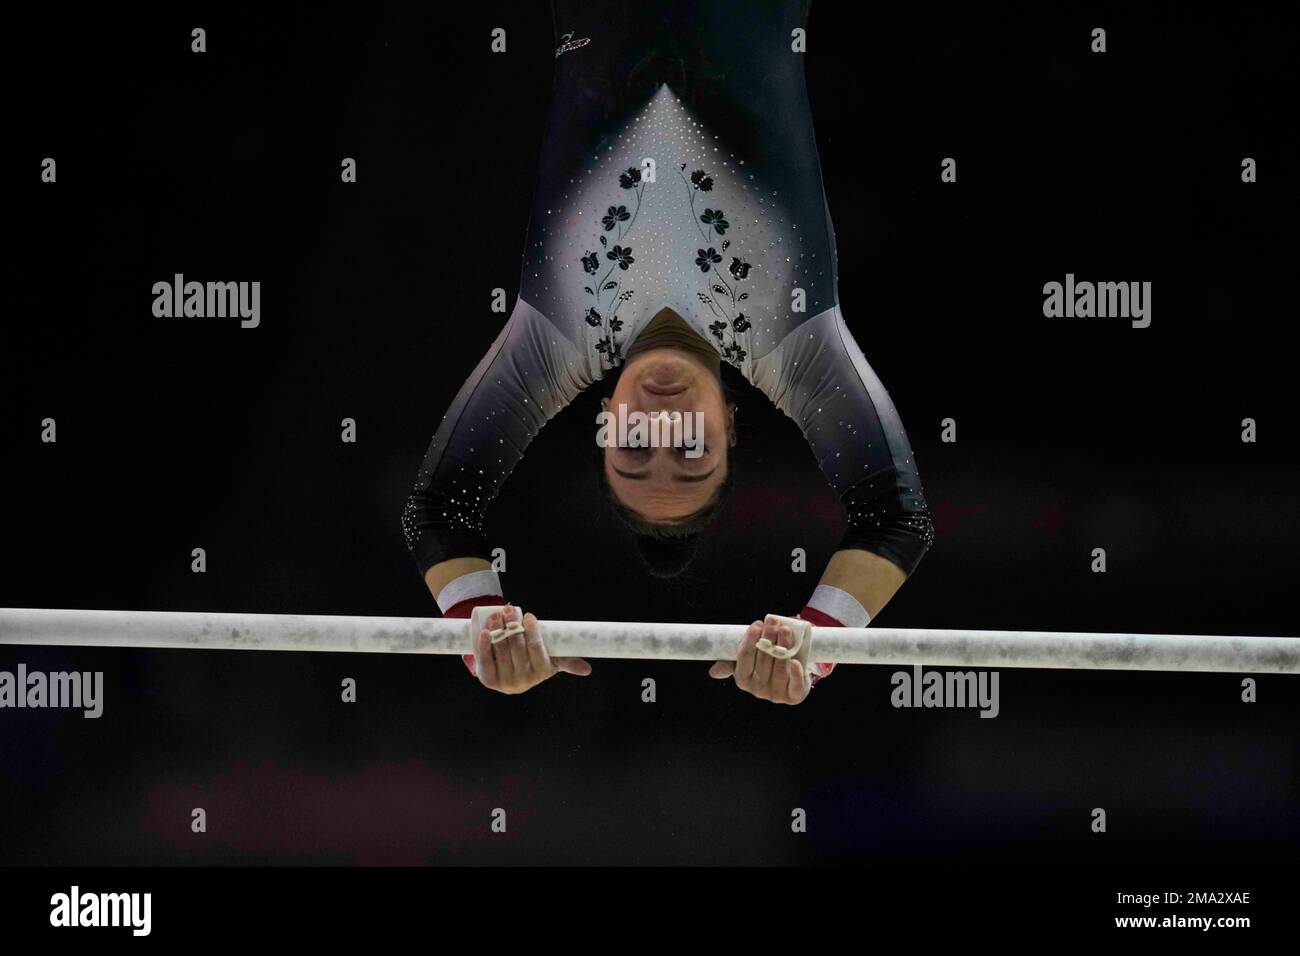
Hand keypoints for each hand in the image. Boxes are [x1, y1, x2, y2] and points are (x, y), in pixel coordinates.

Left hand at [473, 605, 591, 693]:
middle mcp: (523, 681)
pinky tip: (484, 632)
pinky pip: (485, 661)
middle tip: (509, 609)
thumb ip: (568, 662)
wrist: (509, 674)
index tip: (529, 615)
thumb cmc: (534, 661)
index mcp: (542, 672)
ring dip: (497, 630)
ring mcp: (504, 682)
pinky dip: (483, 646)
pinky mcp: (489, 681)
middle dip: (512, 625)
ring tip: (497, 614)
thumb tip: (588, 669)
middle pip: (517, 647)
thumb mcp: (552, 661)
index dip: (532, 631)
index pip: (536, 648)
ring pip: (500, 651)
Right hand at [708, 618, 809, 704]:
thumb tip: (713, 673)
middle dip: (769, 638)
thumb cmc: (765, 662)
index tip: (757, 624)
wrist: (790, 676)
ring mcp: (776, 694)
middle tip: (773, 622)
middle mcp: (757, 689)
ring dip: (783, 647)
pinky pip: (795, 685)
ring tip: (785, 630)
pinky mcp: (793, 696)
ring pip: (779, 669)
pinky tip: (795, 661)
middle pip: (763, 659)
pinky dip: (796, 673)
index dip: (750, 639)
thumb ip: (732, 661)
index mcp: (742, 679)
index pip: (744, 656)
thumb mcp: (748, 661)